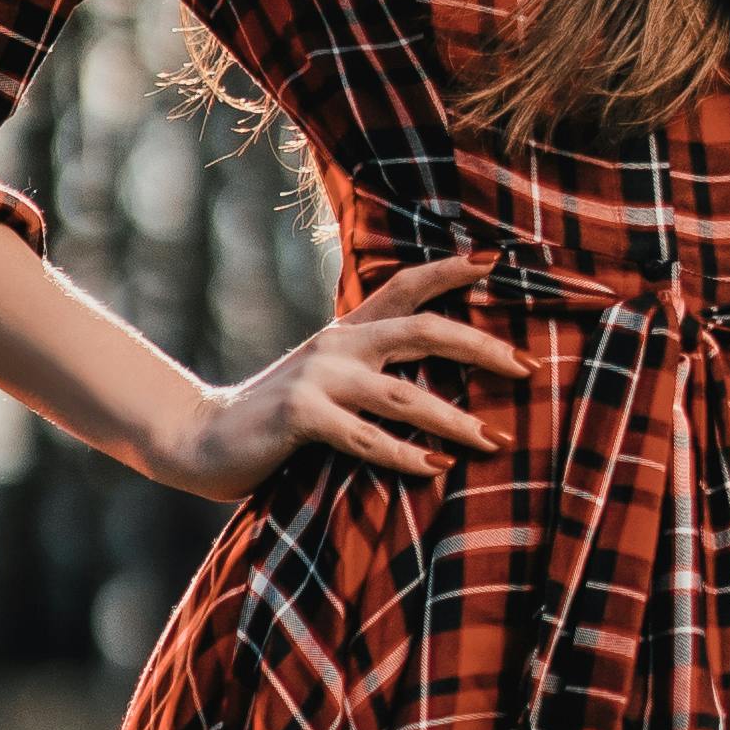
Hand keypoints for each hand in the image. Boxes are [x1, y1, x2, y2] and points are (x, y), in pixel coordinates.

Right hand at [162, 251, 529, 499]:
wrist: (200, 438)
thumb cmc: (275, 420)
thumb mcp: (326, 383)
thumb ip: (372, 374)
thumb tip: (441, 384)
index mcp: (347, 332)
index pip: (406, 287)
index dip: (451, 270)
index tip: (498, 261)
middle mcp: (338, 346)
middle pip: (423, 331)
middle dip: (481, 348)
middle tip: (529, 367)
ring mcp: (318, 379)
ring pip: (403, 394)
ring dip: (455, 420)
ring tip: (497, 440)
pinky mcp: (301, 417)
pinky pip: (365, 438)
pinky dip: (405, 456)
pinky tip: (437, 469)